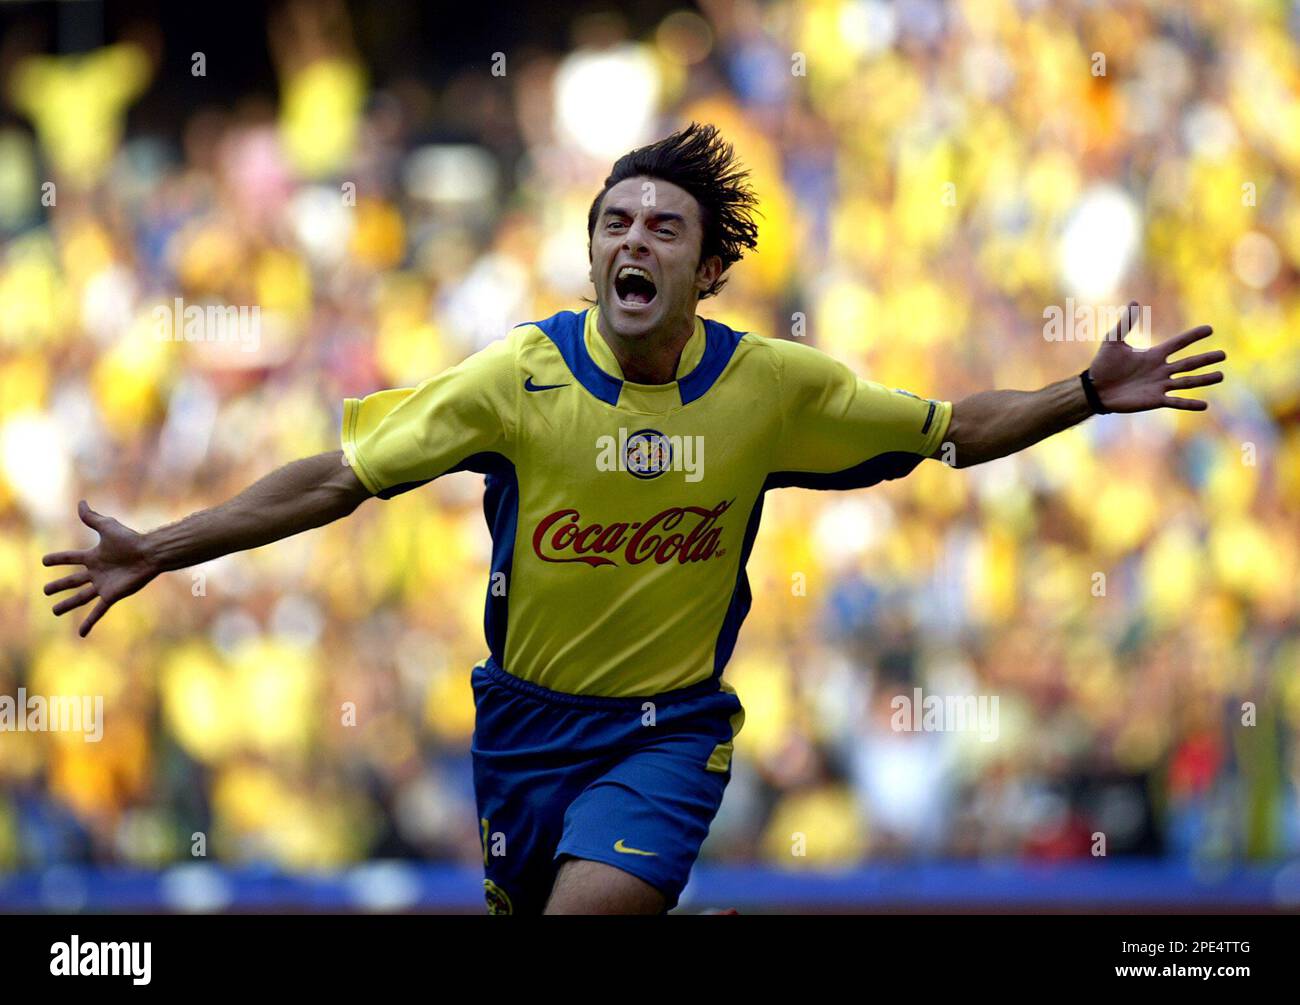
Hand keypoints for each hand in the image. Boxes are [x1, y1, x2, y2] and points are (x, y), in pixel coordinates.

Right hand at [42, 500, 158, 637]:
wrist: (150, 554)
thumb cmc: (131, 539)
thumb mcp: (107, 527)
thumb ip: (92, 518)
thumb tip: (81, 503)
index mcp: (94, 556)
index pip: (71, 558)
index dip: (58, 559)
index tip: (44, 560)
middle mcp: (97, 572)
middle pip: (72, 580)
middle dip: (59, 586)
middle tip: (45, 590)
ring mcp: (103, 585)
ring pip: (80, 597)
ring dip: (67, 604)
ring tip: (54, 611)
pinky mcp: (111, 595)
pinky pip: (98, 611)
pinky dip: (89, 622)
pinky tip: (81, 633)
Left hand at [1088, 301, 1225, 412]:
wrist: (1095, 389)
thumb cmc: (1103, 364)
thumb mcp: (1113, 341)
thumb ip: (1125, 323)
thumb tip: (1134, 301)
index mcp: (1154, 355)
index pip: (1178, 344)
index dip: (1192, 336)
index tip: (1209, 329)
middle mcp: (1161, 369)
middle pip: (1188, 363)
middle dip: (1205, 359)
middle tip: (1223, 355)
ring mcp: (1159, 385)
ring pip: (1187, 382)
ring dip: (1203, 379)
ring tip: (1220, 375)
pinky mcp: (1155, 400)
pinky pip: (1176, 402)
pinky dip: (1190, 403)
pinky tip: (1205, 405)